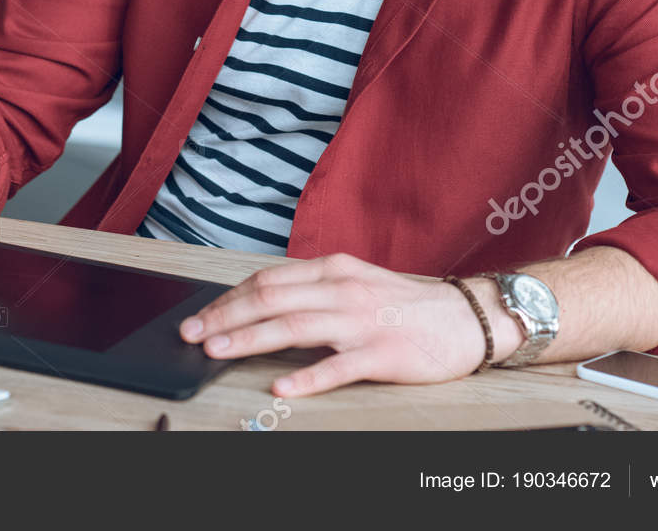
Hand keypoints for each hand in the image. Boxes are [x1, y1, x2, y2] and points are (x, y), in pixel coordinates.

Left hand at [176, 253, 493, 395]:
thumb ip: (312, 290)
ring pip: (294, 326)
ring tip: (218, 351)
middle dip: (226, 316)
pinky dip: (306, 377)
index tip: (200, 316)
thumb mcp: (354, 282)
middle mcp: (342, 290)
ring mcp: (361, 322)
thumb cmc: (404, 305)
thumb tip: (261, 303)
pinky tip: (281, 387)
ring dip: (250, 340)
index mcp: (333, 270)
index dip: (229, 298)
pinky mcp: (381, 354)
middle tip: (193, 334)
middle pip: (271, 299)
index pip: (268, 280)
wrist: (464, 318)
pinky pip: (337, 366)